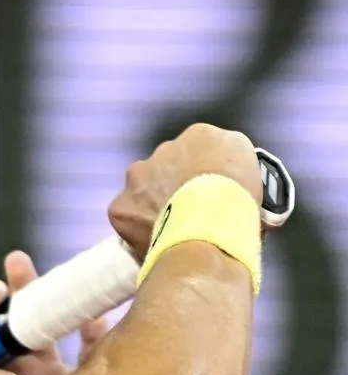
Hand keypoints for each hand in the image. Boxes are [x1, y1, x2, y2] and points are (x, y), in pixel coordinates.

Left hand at [108, 123, 262, 257]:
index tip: (211, 192)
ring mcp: (137, 176)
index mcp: (201, 135)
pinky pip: (128, 216)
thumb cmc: (238, 205)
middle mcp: (164, 149)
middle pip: (168, 167)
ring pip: (143, 190)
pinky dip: (138, 226)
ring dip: (153, 203)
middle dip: (175, 185)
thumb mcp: (255, 172)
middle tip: (189, 211)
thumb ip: (235, 166)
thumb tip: (225, 176)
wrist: (206, 232)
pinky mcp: (120, 206)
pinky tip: (154, 239)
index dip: (206, 173)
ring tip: (170, 228)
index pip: (201, 151)